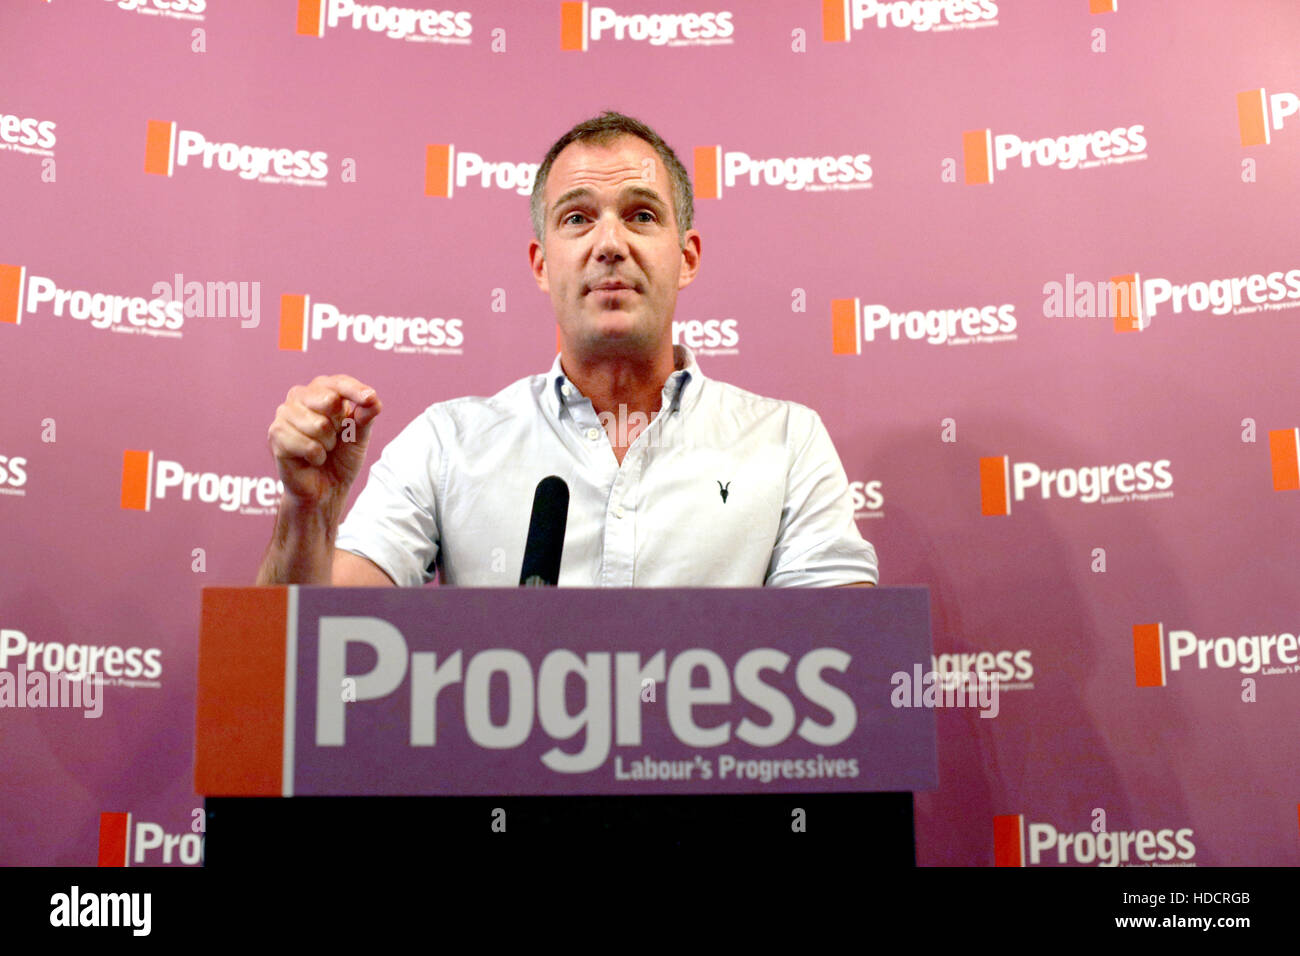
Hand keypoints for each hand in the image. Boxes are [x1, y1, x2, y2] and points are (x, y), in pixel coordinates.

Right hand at [267, 374, 381, 507]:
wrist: (325, 489)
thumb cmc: (342, 457)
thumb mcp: (360, 436)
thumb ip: (366, 417)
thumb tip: (372, 401)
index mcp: (321, 390)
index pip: (339, 383)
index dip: (356, 390)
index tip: (370, 399)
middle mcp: (299, 396)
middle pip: (329, 400)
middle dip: (340, 425)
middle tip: (335, 437)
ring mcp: (284, 414)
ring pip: (319, 425)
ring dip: (328, 444)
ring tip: (322, 449)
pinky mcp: (276, 434)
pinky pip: (308, 445)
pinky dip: (317, 457)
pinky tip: (312, 459)